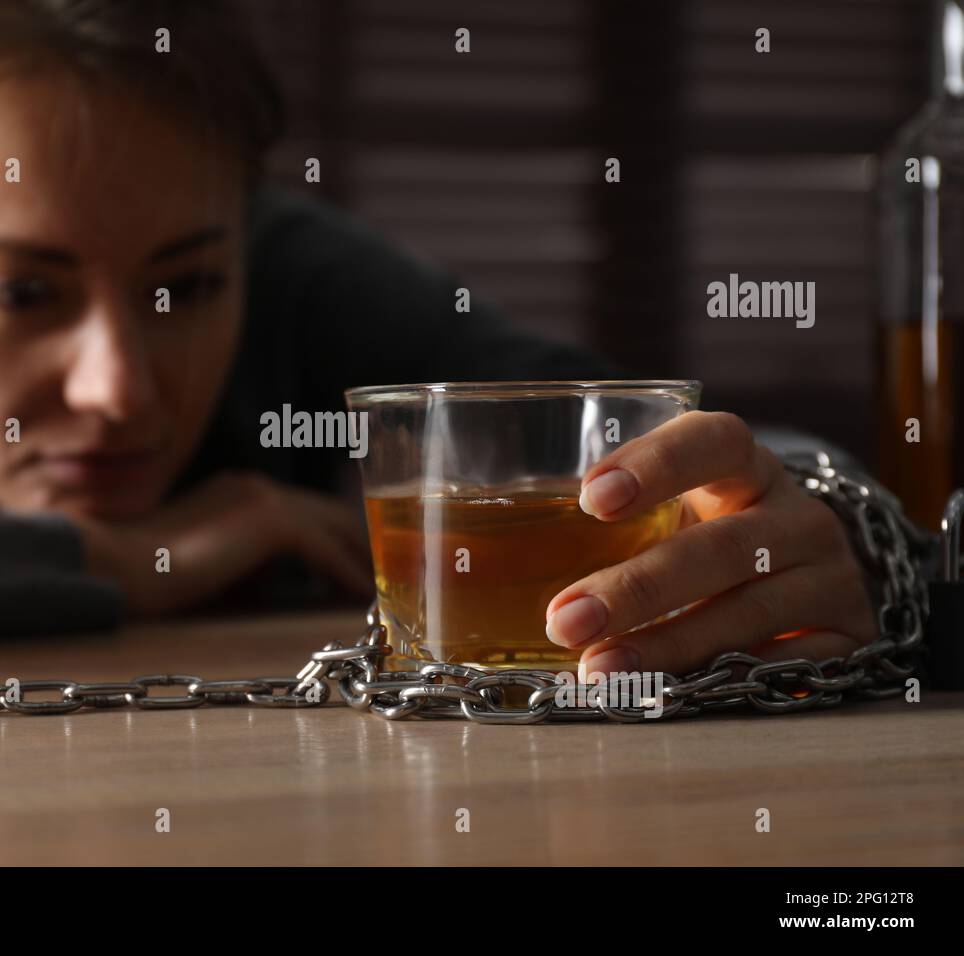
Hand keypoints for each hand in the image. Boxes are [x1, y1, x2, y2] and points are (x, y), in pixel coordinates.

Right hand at [80, 471, 374, 614]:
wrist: (118, 567)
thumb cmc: (150, 578)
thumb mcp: (209, 567)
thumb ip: (247, 570)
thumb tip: (278, 589)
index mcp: (241, 492)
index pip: (310, 513)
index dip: (344, 539)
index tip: (365, 568)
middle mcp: (258, 487)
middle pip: (335, 514)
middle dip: (367, 545)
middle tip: (392, 579)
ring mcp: (265, 499)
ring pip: (339, 527)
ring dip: (367, 560)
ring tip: (389, 591)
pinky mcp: (269, 523)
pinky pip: (326, 552)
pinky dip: (348, 575)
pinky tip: (361, 599)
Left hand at [544, 411, 877, 682]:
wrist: (813, 585)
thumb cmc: (708, 540)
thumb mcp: (671, 514)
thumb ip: (597, 524)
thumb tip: (456, 558)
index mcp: (745, 468)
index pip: (714, 441)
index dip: (656, 465)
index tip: (590, 499)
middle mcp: (796, 517)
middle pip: (721, 546)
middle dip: (637, 588)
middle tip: (565, 619)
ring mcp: (830, 578)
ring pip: (747, 612)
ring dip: (666, 647)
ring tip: (596, 670)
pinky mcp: (847, 639)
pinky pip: (783, 665)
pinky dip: (719, 680)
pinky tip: (663, 696)